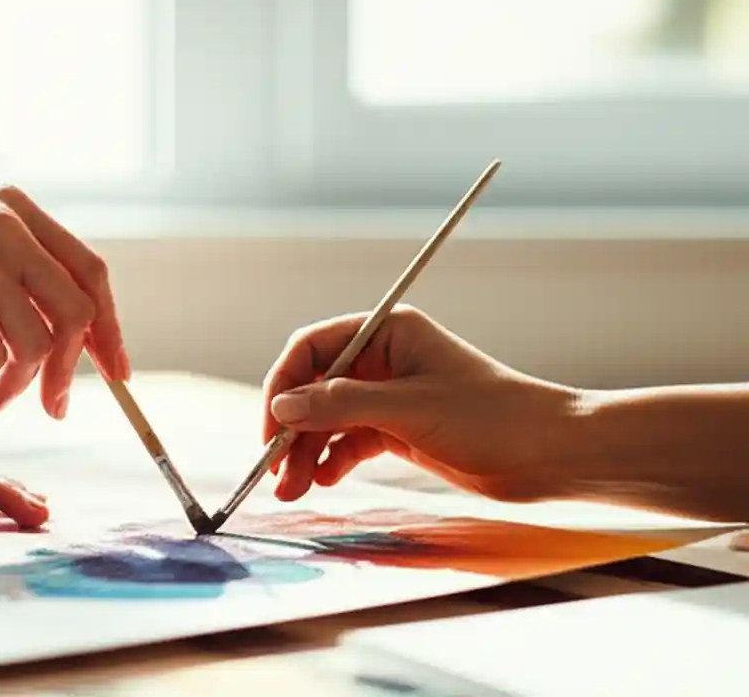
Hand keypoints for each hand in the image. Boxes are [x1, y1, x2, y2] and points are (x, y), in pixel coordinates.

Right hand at [0, 184, 128, 419]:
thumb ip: (10, 261)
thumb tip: (67, 329)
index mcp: (15, 205)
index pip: (90, 271)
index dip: (109, 327)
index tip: (112, 369)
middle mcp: (9, 226)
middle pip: (80, 311)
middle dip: (75, 368)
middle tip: (58, 406)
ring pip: (40, 345)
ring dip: (20, 387)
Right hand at [262, 307, 582, 503]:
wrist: (551, 455)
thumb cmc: (494, 417)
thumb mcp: (411, 408)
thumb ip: (342, 406)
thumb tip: (283, 407)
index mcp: (387, 334)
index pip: (313, 348)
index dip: (284, 385)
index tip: (270, 427)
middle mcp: (382, 360)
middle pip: (314, 388)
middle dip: (291, 428)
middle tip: (275, 469)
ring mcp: (389, 396)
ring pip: (328, 420)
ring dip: (306, 452)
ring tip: (293, 489)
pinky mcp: (398, 429)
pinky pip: (349, 441)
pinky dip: (332, 460)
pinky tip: (324, 479)